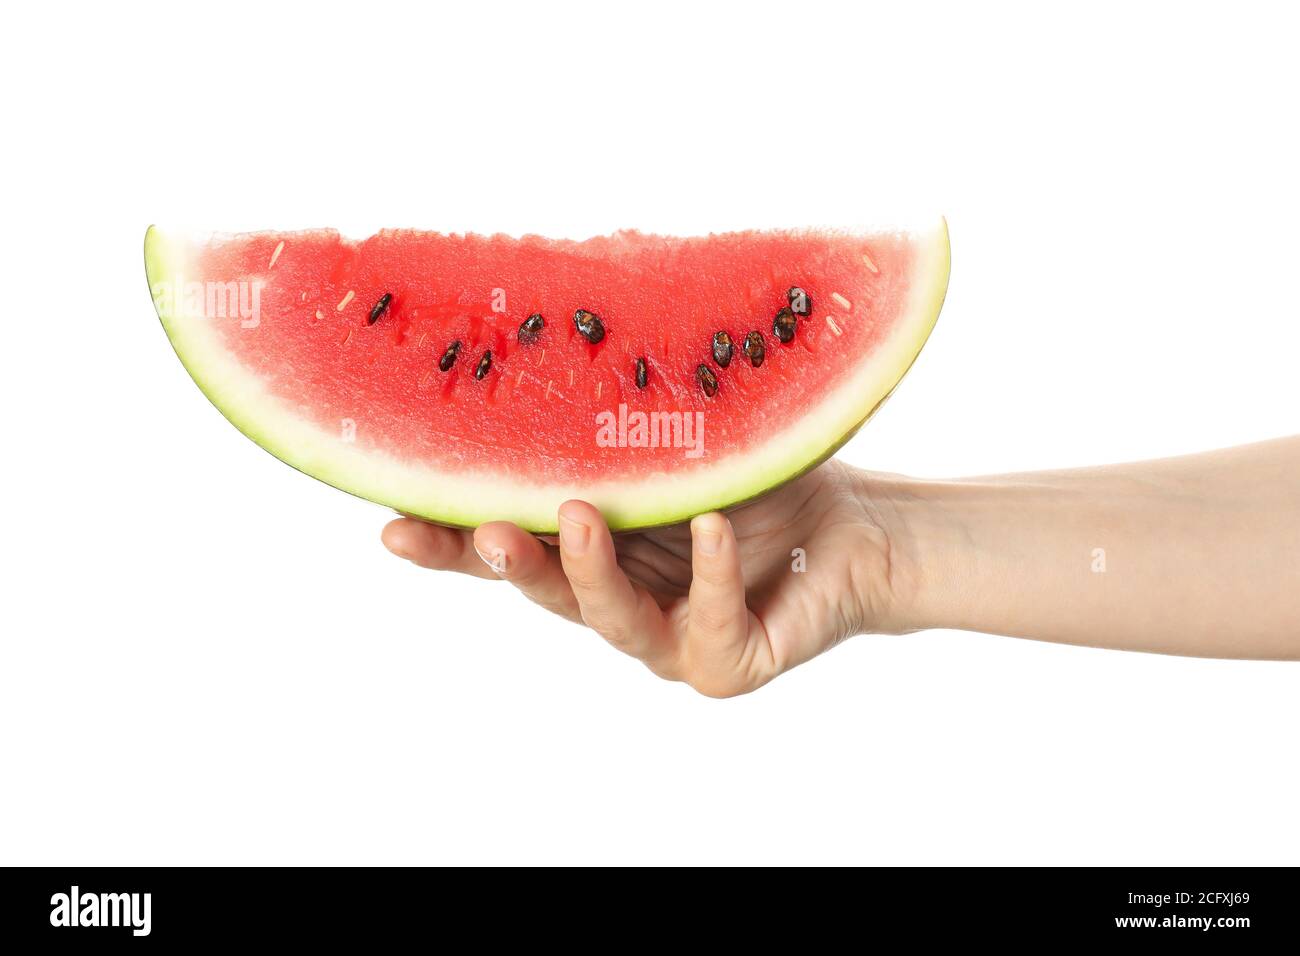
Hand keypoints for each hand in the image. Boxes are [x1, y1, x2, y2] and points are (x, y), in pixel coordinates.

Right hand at [381, 460, 906, 695]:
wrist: (858, 528)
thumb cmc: (765, 479)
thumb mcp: (687, 436)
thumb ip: (625, 411)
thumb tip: (571, 308)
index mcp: (593, 548)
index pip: (506, 546)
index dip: (446, 542)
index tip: (389, 521)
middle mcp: (617, 599)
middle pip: (541, 588)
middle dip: (503, 563)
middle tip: (479, 531)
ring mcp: (667, 640)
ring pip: (610, 617)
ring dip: (590, 570)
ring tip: (580, 517)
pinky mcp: (724, 663)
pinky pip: (708, 618)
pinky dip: (710, 570)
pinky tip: (712, 528)